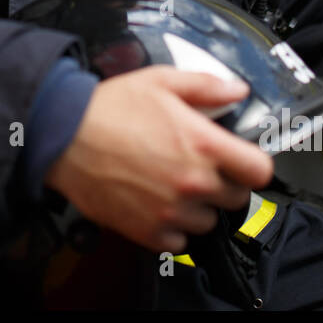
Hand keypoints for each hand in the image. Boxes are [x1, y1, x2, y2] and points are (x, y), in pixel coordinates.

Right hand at [45, 66, 274, 252]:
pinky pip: (178, 240)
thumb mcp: (160, 81)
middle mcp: (193, 182)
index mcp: (203, 144)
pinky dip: (172, 227)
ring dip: (197, 207)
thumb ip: (205, 86)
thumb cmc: (108, 108)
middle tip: (198, 167)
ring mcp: (171, 211)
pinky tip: (156, 204)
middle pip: (235, 198)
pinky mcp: (148, 231)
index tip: (241, 161)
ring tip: (172, 185)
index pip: (259, 171)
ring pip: (207, 221)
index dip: (253, 165)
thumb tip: (236, 91)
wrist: (63, 137)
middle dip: (222, 183)